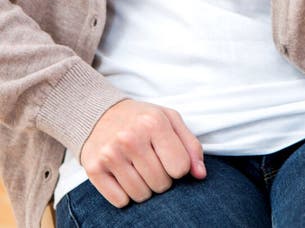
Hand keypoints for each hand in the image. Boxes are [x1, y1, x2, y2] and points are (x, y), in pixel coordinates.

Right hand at [80, 99, 205, 207]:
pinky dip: (125, 194)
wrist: (100, 113)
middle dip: (162, 178)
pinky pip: (120, 201)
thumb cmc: (142, 119)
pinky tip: (122, 175)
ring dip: (144, 188)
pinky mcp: (94, 169)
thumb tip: (201, 175)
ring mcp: (110, 154)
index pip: (180, 167)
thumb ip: (191, 146)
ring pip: (141, 195)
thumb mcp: (170, 120)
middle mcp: (131, 138)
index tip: (168, 157)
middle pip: (161, 184)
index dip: (178, 167)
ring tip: (138, 168)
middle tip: (151, 162)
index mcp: (154, 123)